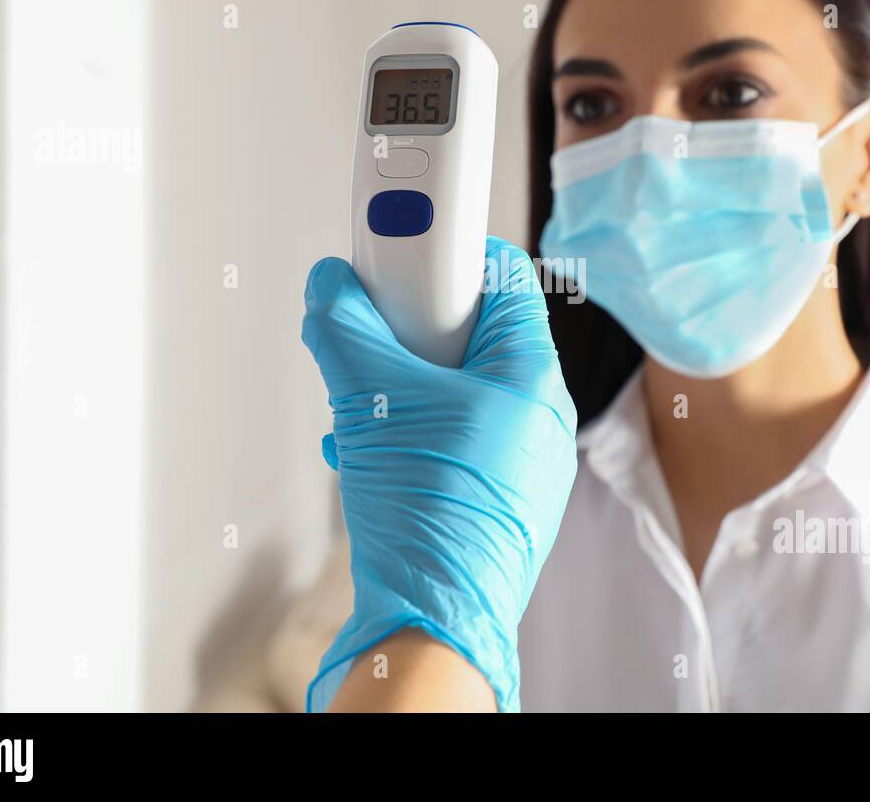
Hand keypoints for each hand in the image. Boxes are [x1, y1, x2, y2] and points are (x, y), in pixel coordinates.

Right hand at [301, 236, 577, 711]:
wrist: (433, 621)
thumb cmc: (429, 517)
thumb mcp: (371, 401)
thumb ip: (346, 330)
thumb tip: (331, 289)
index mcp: (531, 376)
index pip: (504, 276)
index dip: (452, 253)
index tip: (410, 246)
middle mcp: (539, 416)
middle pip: (472, 334)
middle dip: (411, 333)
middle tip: (374, 337)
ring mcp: (522, 461)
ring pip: (456, 390)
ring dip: (401, 390)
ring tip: (363, 409)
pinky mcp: (497, 497)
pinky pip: (453, 438)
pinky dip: (409, 433)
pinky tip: (370, 453)